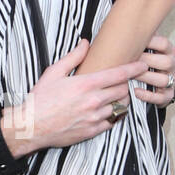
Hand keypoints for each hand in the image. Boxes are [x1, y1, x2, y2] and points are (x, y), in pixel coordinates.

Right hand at [1, 39, 144, 157]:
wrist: (31, 126)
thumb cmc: (40, 99)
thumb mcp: (54, 73)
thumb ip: (73, 57)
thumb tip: (86, 43)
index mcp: (86, 84)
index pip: (119, 74)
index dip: (134, 68)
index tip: (142, 65)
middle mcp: (94, 101)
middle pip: (123, 90)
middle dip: (126, 84)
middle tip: (123, 82)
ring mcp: (95, 117)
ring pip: (121, 107)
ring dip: (121, 100)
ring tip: (116, 96)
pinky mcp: (93, 131)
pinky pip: (113, 122)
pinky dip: (114, 116)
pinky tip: (109, 111)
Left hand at [132, 34, 174, 105]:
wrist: (144, 82)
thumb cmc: (139, 61)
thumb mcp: (141, 47)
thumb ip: (137, 38)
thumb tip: (123, 23)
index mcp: (168, 51)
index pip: (165, 44)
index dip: (150, 42)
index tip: (135, 42)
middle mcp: (172, 65)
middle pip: (166, 62)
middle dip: (146, 62)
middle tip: (131, 61)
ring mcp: (171, 80)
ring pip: (163, 80)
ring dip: (146, 78)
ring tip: (131, 76)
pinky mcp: (167, 95)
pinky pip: (162, 97)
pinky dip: (148, 95)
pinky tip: (135, 91)